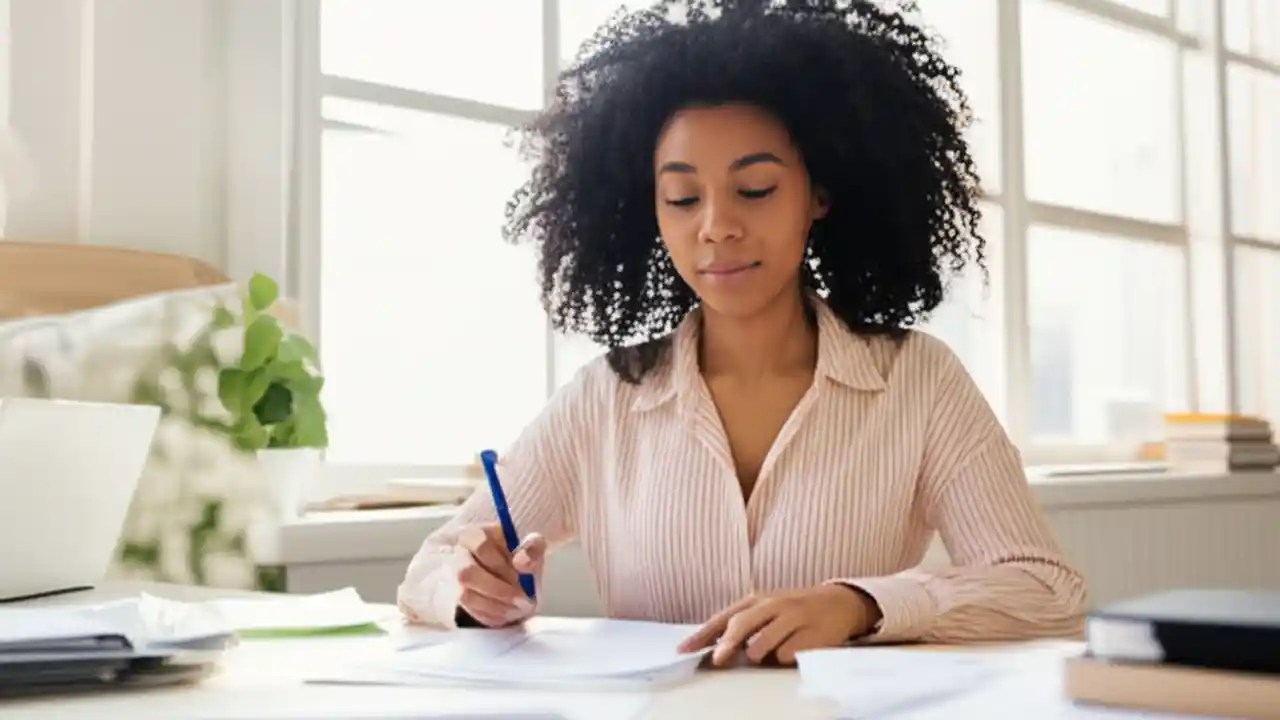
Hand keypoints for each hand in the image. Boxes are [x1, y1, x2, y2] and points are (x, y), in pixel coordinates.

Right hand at [453, 523, 546, 627]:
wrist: (514, 575)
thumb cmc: (521, 557)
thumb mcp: (534, 546)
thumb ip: (532, 549)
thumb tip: (521, 562)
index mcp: (475, 535)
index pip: (480, 546)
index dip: (500, 563)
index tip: (521, 576)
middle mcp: (459, 555)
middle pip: (466, 574)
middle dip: (497, 589)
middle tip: (523, 598)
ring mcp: (456, 579)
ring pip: (467, 596)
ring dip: (497, 606)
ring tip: (519, 607)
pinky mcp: (460, 600)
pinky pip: (472, 612)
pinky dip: (494, 616)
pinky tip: (510, 612)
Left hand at [678, 585, 881, 666]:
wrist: (838, 602)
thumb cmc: (794, 609)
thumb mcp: (766, 610)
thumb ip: (742, 624)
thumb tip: (711, 646)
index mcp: (758, 599)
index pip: (725, 617)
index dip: (703, 634)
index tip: (685, 650)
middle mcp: (774, 604)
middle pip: (743, 624)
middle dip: (727, 644)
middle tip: (717, 660)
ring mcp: (795, 617)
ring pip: (765, 640)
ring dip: (756, 652)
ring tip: (757, 655)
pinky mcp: (814, 633)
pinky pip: (790, 652)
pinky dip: (784, 657)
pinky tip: (788, 654)